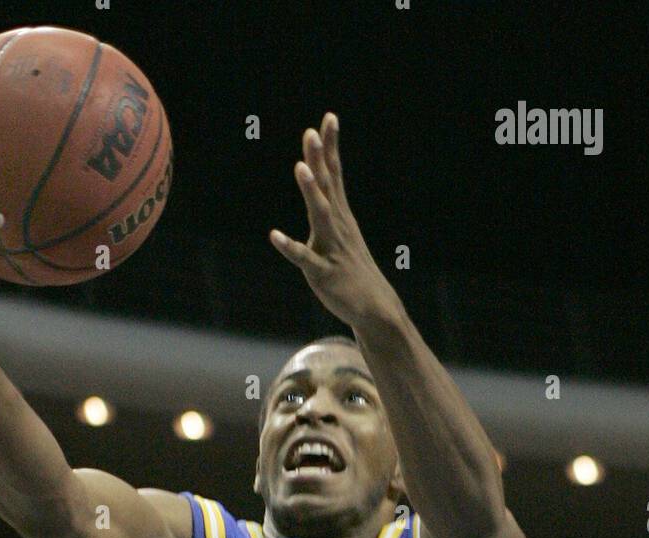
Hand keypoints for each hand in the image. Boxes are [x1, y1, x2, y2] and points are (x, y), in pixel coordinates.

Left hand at [269, 114, 395, 328]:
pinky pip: (303, 258)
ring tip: (300, 167)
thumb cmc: (354, 271)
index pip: (336, 174)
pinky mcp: (322, 273)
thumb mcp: (344, 234)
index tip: (329, 117)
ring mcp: (331, 249)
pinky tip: (274, 236)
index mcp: (341, 216)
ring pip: (320, 215)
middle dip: (319, 159)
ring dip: (311, 192)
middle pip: (328, 187)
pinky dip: (290, 246)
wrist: (374, 308)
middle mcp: (338, 227)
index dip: (331, 147)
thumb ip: (331, 208)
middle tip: (311, 132)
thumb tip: (321, 183)